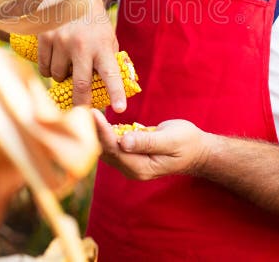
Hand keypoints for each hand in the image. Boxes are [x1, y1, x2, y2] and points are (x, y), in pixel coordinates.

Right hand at [37, 0, 125, 111]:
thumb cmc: (93, 20)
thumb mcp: (108, 37)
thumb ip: (107, 60)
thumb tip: (108, 89)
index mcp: (101, 46)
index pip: (111, 74)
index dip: (116, 93)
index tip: (121, 109)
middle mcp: (81, 45)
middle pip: (80, 85)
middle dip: (81, 104)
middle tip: (81, 113)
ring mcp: (60, 42)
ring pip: (58, 77)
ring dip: (62, 78)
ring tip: (67, 66)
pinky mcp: (44, 38)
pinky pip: (44, 68)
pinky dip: (48, 71)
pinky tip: (54, 62)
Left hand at [91, 109, 208, 179]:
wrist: (196, 151)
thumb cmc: (186, 142)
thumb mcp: (171, 140)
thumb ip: (147, 141)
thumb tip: (123, 141)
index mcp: (141, 168)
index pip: (115, 149)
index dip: (102, 131)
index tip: (93, 113)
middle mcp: (132, 170)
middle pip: (105, 150)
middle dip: (94, 131)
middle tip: (82, 109)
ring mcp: (129, 164)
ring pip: (106, 148)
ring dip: (96, 131)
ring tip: (84, 112)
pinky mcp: (129, 156)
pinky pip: (112, 145)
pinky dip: (104, 132)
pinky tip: (97, 118)